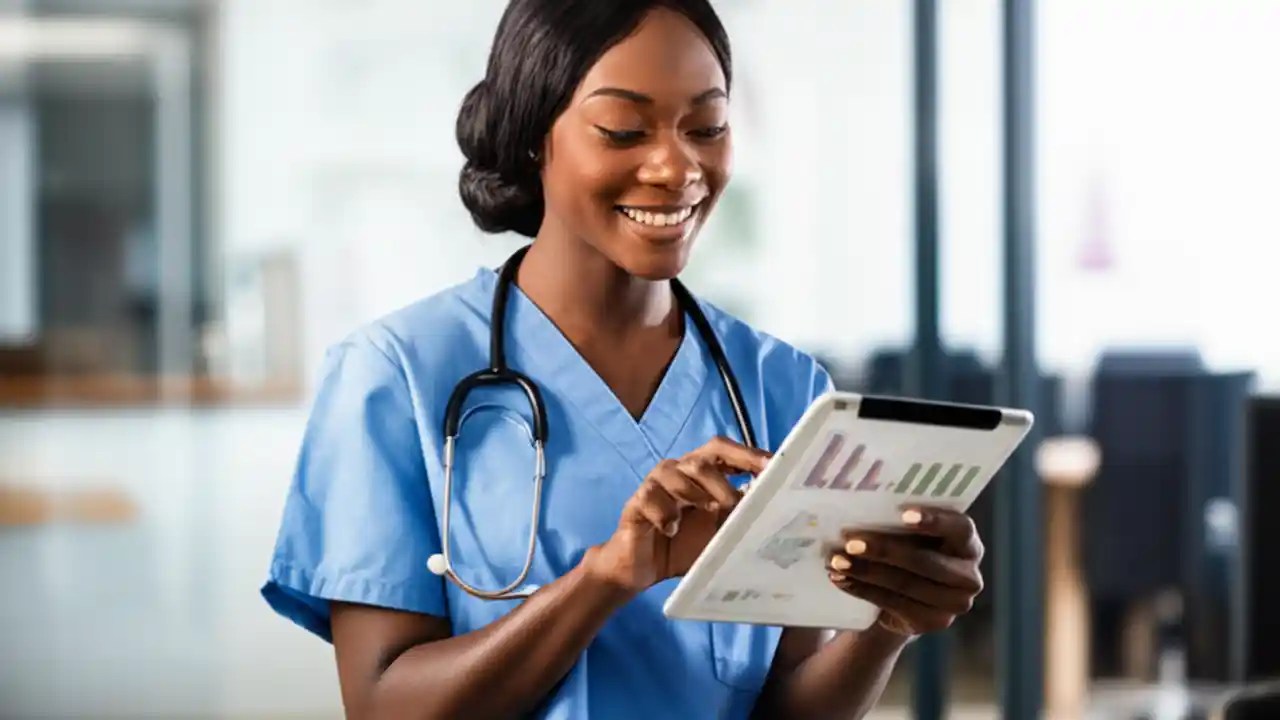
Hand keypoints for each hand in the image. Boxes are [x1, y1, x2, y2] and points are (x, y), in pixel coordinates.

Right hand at [588, 436, 770, 593]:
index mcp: (700, 474)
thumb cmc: (684, 546)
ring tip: (705, 515)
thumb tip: (770, 503)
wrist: (644, 568)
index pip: (723, 450)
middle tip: (732, 505)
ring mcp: (655, 484)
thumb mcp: (718, 532)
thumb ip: (738, 515)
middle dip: (721, 482)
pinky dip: (665, 513)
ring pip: (674, 472)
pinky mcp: (636, 502)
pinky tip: (670, 530)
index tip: (771, 465)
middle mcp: (677, 472)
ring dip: (694, 495)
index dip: (746, 454)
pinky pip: (651, 496)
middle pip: (700, 460)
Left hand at [826, 507, 984, 636]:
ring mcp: (954, 604)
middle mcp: (969, 576)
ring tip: (836, 561)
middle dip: (884, 550)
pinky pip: (893, 603)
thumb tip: (858, 507)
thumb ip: (899, 523)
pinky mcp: (932, 623)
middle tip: (850, 541)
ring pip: (905, 584)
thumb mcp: (910, 535)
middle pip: (926, 561)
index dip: (935, 521)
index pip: (961, 528)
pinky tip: (841, 578)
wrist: (904, 596)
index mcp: (968, 543)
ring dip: (866, 571)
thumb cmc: (907, 550)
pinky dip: (862, 589)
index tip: (903, 514)